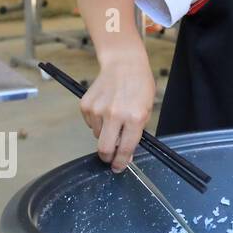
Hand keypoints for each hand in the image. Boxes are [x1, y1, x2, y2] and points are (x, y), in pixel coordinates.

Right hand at [79, 51, 155, 173]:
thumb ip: (137, 131)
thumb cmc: (139, 86)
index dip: (122, 162)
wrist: (124, 64)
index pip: (126, 148)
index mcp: (134, 117)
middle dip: (108, 158)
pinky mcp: (85, 105)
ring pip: (97, 135)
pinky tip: (105, 109)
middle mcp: (115, 115)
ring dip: (105, 134)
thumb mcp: (147, 109)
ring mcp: (98, 110)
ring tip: (114, 118)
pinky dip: (97, 122)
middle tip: (111, 157)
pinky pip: (90, 124)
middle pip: (105, 149)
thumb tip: (126, 152)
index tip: (119, 167)